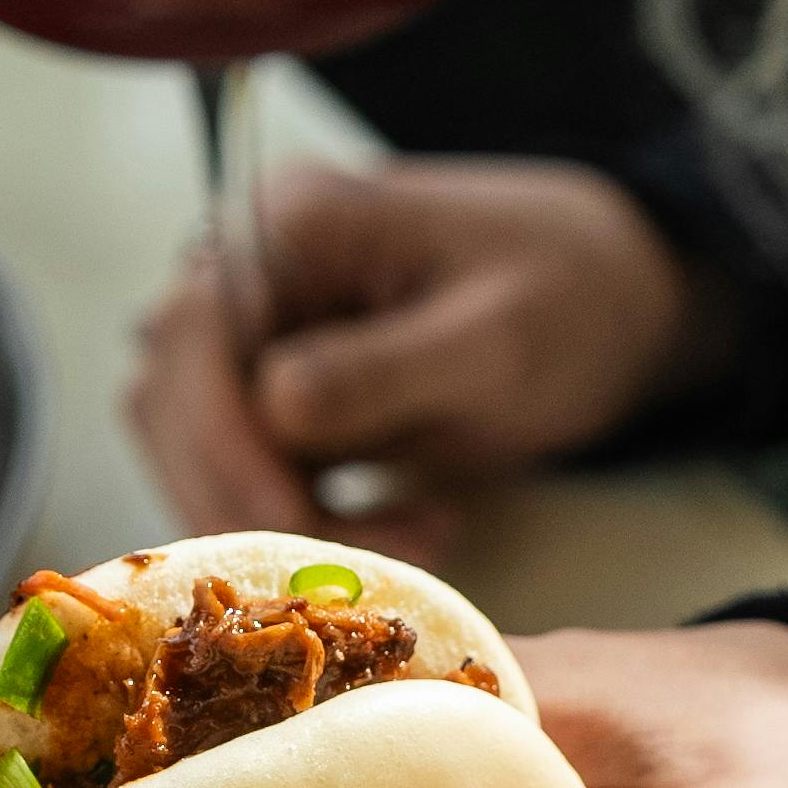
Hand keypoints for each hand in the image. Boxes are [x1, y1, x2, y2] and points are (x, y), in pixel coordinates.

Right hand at [124, 158, 729, 548]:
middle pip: (171, 400)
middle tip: (349, 566)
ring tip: (412, 545)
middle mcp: (246, 268)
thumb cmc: (569, 295)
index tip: (288, 520)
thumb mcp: (496, 336)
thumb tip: (272, 405)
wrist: (616, 297)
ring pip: (195, 451)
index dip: (221, 438)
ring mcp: (254, 333)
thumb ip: (383, 368)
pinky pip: (243, 477)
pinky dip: (308, 524)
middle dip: (246, 496)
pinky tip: (404, 531)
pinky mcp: (273, 396)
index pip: (191, 333)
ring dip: (278, 522)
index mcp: (290, 221)